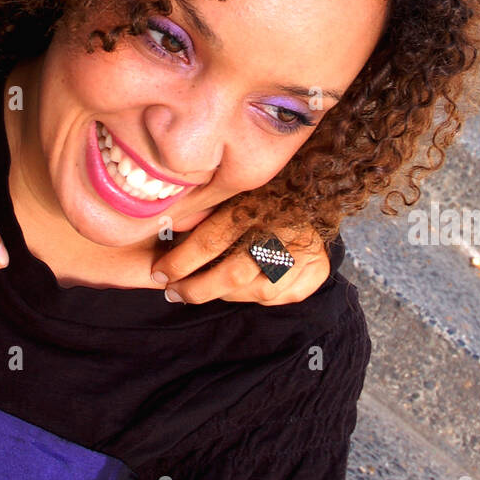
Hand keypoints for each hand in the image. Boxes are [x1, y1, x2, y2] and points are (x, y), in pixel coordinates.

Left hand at [149, 202, 330, 304]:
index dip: (181, 262)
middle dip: (198, 289)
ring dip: (227, 295)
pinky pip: (282, 296)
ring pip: (258, 291)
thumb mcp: (236, 187)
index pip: (212, 240)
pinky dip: (261, 296)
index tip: (159, 273)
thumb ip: (209, 208)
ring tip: (207, 288)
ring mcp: (306, 250)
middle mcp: (283, 227)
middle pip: (234, 273)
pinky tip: (245, 287)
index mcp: (257, 202)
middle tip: (174, 293)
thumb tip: (167, 230)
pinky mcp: (319, 267)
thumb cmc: (264, 187)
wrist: (319, 183)